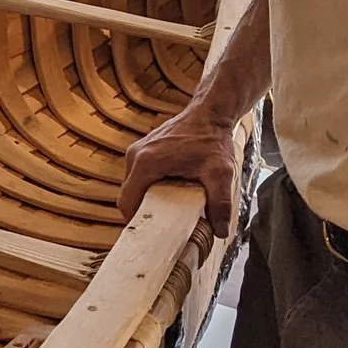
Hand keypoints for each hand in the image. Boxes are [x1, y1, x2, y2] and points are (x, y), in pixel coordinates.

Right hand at [119, 100, 239, 233]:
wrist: (209, 113)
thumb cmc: (211, 139)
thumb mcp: (220, 173)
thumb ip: (220, 204)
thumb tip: (220, 231)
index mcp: (146, 163)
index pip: (127, 201)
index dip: (135, 220)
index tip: (150, 234)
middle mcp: (136, 156)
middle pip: (128, 195)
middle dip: (143, 211)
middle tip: (164, 225)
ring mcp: (137, 151)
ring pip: (132, 185)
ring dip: (146, 199)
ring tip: (168, 210)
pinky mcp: (143, 150)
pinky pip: (138, 175)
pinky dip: (149, 187)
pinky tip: (168, 193)